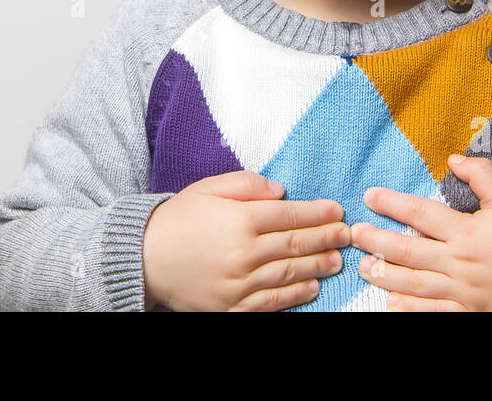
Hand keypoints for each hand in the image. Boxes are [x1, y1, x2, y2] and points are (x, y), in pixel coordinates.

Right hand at [141, 170, 350, 310]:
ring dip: (318, 267)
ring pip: (289, 275)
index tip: (337, 210)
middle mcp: (243, 253)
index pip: (290, 215)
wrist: (143, 257)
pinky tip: (311, 288)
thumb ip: (246, 184)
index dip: (319, 212)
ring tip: (337, 260)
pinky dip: (295, 296)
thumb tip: (282, 191)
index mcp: (239, 219)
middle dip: (326, 238)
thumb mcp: (208, 188)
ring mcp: (238, 284)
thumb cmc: (179, 218)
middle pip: (296, 244)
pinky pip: (271, 303)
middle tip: (347, 234)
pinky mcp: (230, 307)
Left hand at [351, 154, 491, 310]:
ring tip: (364, 266)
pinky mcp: (471, 315)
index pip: (421, 213)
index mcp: (468, 232)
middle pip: (409, 251)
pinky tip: (391, 302)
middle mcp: (461, 263)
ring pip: (415, 284)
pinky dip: (410, 309)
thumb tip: (453, 159)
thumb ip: (481, 176)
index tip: (369, 196)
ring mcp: (465, 293)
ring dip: (386, 275)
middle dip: (378, 241)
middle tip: (354, 234)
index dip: (392, 203)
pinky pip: (434, 313)